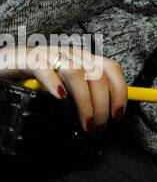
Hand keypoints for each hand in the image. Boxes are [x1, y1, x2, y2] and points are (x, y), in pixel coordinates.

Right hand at [0, 44, 126, 133]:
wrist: (4, 61)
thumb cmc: (36, 75)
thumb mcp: (65, 83)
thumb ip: (82, 93)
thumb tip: (100, 116)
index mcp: (83, 58)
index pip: (111, 69)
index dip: (120, 91)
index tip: (118, 115)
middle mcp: (71, 54)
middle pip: (96, 76)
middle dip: (102, 105)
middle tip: (98, 127)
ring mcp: (51, 55)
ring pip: (77, 73)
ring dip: (85, 101)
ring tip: (85, 122)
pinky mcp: (30, 59)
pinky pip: (45, 68)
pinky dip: (55, 83)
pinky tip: (60, 98)